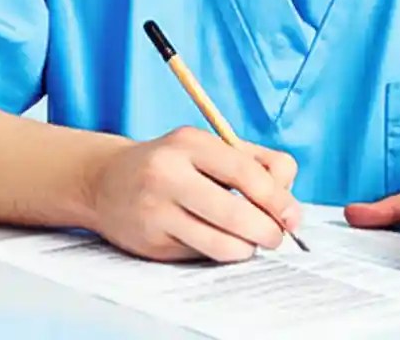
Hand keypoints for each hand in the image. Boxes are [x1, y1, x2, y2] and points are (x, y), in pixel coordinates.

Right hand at [86, 126, 300, 262]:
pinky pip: (200, 256)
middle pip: (236, 213)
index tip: (292, 217)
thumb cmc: (173, 164)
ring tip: (248, 242)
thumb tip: (289, 206)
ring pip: (221, 243)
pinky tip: (213, 240)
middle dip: (267, 232)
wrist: (106, 181)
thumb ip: (259, 165)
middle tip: (275, 237)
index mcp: (190, 143)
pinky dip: (218, 253)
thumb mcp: (212, 149)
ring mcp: (156, 210)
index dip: (278, 200)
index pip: (246, 173)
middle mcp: (168, 173)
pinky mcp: (151, 241)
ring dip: (246, 249)